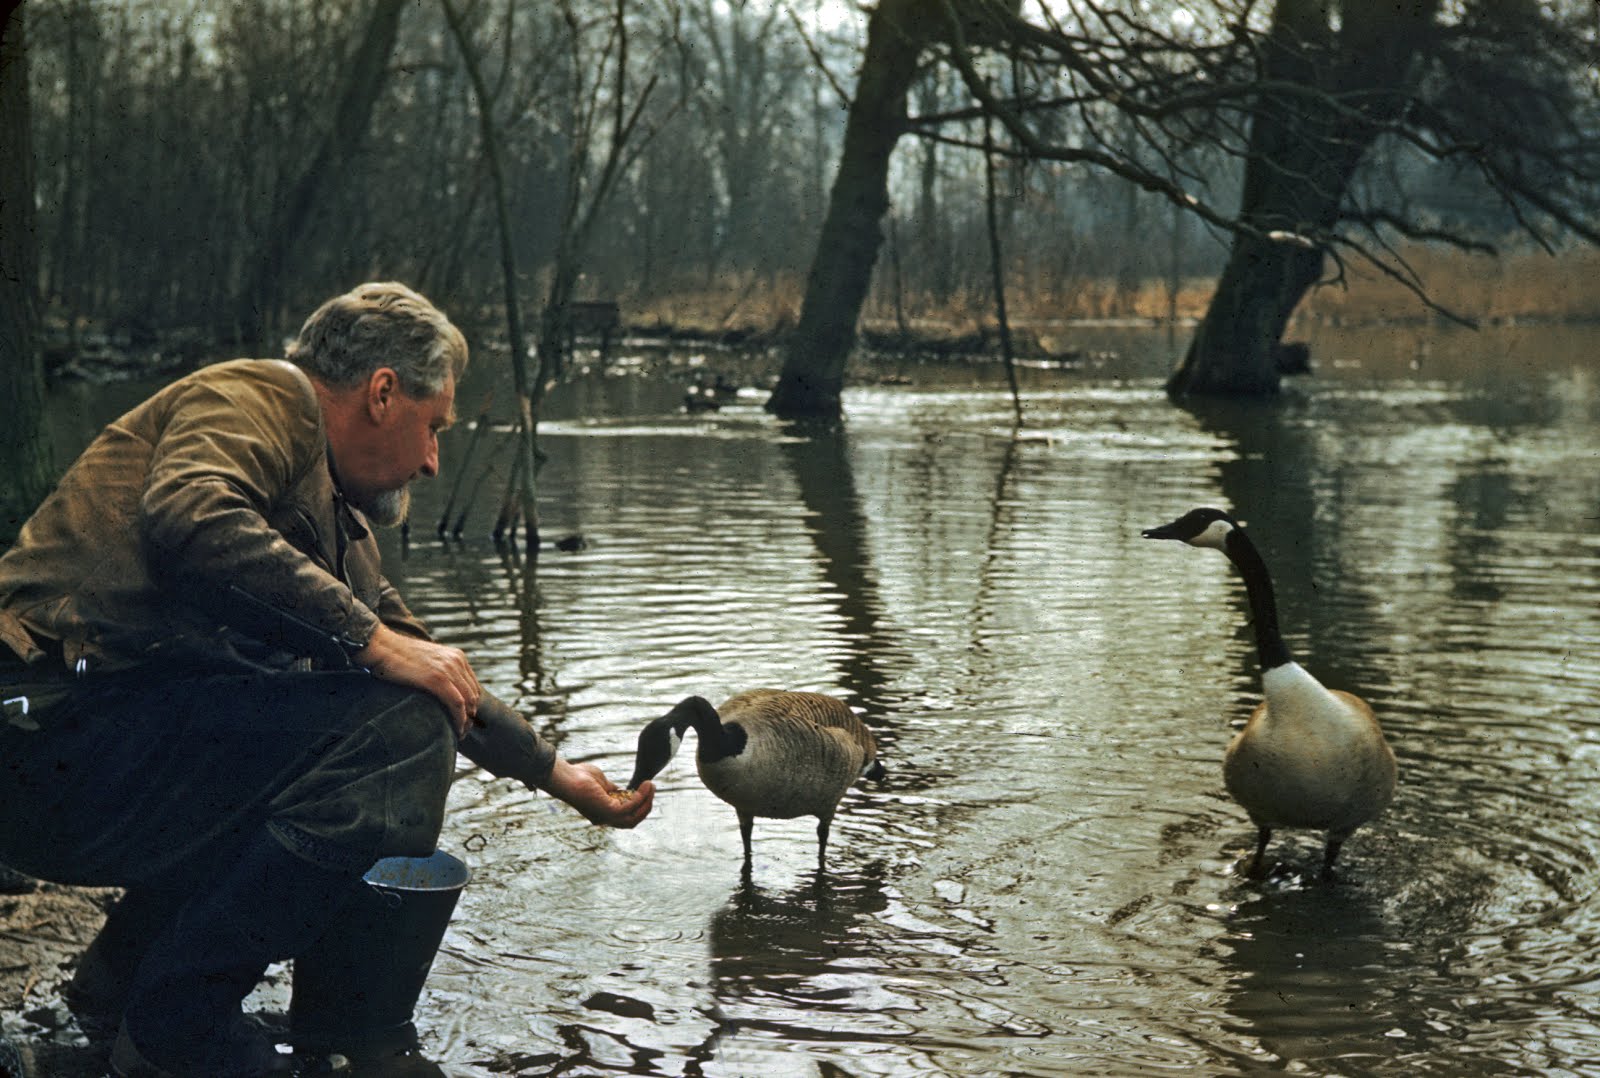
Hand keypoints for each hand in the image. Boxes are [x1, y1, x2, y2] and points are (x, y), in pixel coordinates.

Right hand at [355, 623, 480, 735]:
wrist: (381, 646)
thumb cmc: (397, 656)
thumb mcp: (427, 660)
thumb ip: (439, 670)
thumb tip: (442, 690)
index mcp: (457, 656)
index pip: (473, 686)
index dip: (472, 706)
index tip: (466, 721)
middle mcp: (457, 661)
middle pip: (473, 695)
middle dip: (471, 716)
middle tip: (463, 731)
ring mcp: (448, 669)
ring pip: (468, 702)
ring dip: (466, 721)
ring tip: (459, 734)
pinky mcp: (437, 679)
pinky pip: (457, 704)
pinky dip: (459, 719)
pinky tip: (456, 730)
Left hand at [542, 757, 654, 828]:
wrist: (566, 777)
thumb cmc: (579, 777)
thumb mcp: (601, 784)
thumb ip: (612, 790)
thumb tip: (623, 790)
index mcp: (602, 814)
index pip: (626, 817)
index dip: (638, 806)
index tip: (645, 790)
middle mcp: (604, 819)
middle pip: (633, 821)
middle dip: (646, 806)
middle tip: (652, 789)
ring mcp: (606, 817)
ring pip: (635, 817)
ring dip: (647, 802)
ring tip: (651, 786)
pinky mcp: (609, 811)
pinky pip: (631, 806)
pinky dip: (641, 797)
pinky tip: (645, 785)